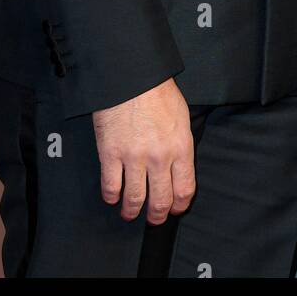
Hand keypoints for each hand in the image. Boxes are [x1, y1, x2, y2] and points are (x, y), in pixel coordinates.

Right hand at [92, 78, 195, 222]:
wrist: (131, 77)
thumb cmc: (158, 92)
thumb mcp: (181, 116)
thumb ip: (180, 144)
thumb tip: (178, 165)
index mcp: (181, 147)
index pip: (184, 189)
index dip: (179, 205)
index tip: (175, 209)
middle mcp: (160, 157)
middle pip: (161, 200)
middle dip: (157, 215)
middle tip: (153, 218)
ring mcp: (134, 158)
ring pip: (135, 199)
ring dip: (132, 211)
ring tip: (130, 213)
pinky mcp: (111, 154)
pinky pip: (111, 186)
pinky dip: (111, 196)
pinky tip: (112, 197)